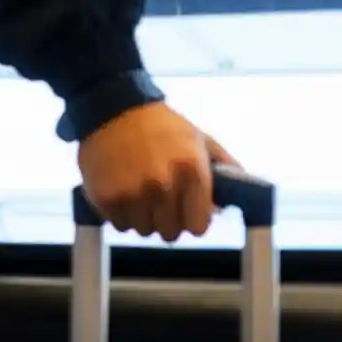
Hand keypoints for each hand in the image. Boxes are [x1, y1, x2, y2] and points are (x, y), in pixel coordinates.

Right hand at [77, 101, 237, 241]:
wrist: (114, 108)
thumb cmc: (161, 125)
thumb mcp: (200, 139)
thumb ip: (224, 167)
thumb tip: (235, 199)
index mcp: (191, 171)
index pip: (199, 227)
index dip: (194, 219)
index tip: (188, 211)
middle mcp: (162, 185)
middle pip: (171, 233)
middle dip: (169, 220)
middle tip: (163, 199)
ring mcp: (132, 194)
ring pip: (144, 231)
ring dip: (144, 218)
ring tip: (142, 192)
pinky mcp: (106, 198)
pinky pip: (119, 225)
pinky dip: (122, 214)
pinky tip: (124, 191)